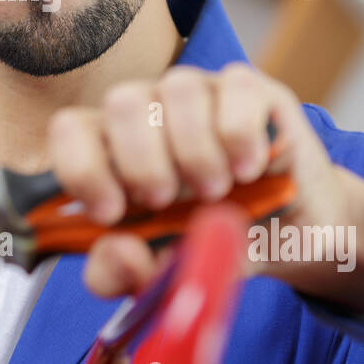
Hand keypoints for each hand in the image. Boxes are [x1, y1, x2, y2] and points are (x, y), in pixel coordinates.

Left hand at [46, 62, 363, 313]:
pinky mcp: (251, 89)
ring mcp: (200, 93)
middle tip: (169, 201)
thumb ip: (124, 275)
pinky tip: (249, 168)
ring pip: (176, 88)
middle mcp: (151, 111)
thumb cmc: (216, 242)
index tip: (112, 212)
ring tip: (215, 191)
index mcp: (115, 149)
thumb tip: (116, 253)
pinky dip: (239, 136)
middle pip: (121, 101)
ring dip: (195, 151)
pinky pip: (234, 89)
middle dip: (143, 161)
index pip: (70, 129)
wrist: (293, 237)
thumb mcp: (167, 273)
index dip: (82, 167)